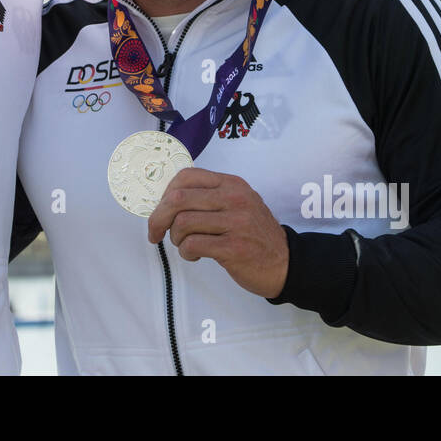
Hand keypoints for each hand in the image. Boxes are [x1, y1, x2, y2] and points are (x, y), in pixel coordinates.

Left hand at [147, 167, 289, 298]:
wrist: (285, 263)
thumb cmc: (254, 235)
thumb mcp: (238, 204)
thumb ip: (209, 197)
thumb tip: (167, 201)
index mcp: (231, 184)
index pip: (186, 177)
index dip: (165, 194)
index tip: (161, 210)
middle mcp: (234, 198)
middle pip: (178, 199)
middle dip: (159, 217)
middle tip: (155, 232)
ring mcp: (236, 223)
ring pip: (183, 223)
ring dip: (175, 238)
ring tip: (185, 245)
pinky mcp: (234, 248)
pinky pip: (192, 245)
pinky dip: (186, 252)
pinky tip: (196, 255)